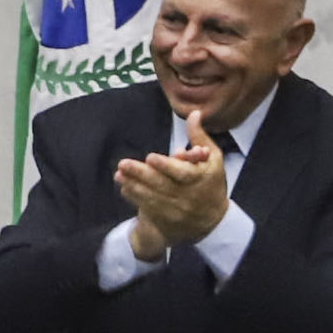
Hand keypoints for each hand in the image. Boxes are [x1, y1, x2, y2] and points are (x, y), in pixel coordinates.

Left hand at [115, 114, 230, 258]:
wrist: (212, 219)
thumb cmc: (211, 181)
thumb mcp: (213, 158)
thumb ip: (199, 137)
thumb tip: (193, 113)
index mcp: (201, 179)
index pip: (182, 173)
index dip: (166, 166)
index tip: (150, 157)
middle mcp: (188, 195)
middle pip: (162, 184)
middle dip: (141, 174)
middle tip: (123, 163)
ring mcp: (176, 209)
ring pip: (152, 196)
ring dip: (133, 185)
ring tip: (119, 174)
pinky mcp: (166, 218)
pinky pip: (147, 207)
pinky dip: (135, 196)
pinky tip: (124, 186)